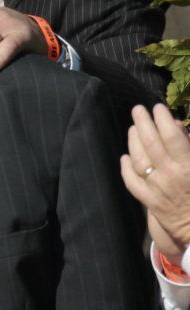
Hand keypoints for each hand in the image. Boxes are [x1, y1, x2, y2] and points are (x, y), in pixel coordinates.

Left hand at [120, 104, 189, 261]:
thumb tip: (177, 126)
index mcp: (188, 167)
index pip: (171, 136)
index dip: (162, 119)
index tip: (158, 107)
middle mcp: (170, 175)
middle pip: (150, 143)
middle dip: (143, 122)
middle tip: (138, 109)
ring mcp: (157, 189)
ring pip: (138, 159)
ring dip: (133, 141)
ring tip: (133, 128)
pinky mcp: (150, 202)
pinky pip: (132, 182)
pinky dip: (126, 168)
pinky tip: (125, 157)